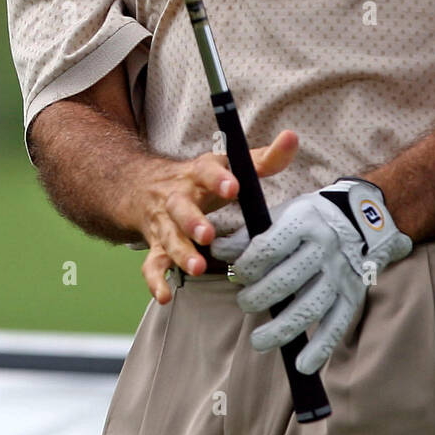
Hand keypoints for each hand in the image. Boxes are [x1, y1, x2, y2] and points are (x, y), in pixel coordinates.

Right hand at [134, 131, 299, 304]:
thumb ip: (262, 158)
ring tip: (198, 268)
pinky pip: (152, 263)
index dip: (218, 179)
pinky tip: (165, 296)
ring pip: (168, 237)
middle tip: (208, 235)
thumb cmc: (199, 178)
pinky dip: (156, 280)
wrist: (142, 185)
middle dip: (193, 221)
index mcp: (197, 174)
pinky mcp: (156, 245)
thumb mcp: (226, 164)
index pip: (206, 171)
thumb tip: (292, 138)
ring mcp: (164, 222)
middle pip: (181, 207)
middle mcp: (177, 197)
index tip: (233, 187)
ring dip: (182, 253)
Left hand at [211, 180, 412, 373]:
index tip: (238, 274)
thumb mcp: (282, 214)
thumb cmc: (311, 219)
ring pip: (310, 308)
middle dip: (258, 297)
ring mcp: (341, 274)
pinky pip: (337, 326)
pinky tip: (302, 365)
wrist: (364, 218)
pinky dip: (320, 348)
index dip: (247, 266)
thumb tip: (218, 251)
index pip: (269, 248)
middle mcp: (324, 247)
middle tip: (244, 303)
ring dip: (281, 330)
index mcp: (303, 221)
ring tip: (257, 342)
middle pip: (287, 281)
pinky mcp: (353, 295)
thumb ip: (249, 235)